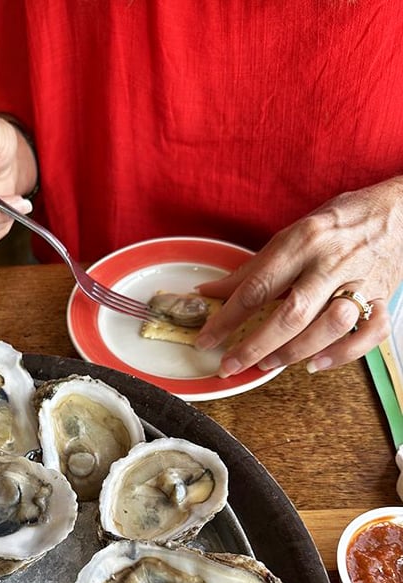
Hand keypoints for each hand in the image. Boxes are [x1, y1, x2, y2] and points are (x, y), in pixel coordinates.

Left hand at [194, 178, 402, 374]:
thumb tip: (211, 291)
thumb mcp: (292, 233)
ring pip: (328, 326)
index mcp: (304, 241)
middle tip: (230, 365)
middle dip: (255, 345)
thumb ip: (253, 267)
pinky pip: (368, 334)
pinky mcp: (383, 298)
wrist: (398, 210)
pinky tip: (316, 363)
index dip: (227, 318)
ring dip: (295, 351)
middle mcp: (332, 262)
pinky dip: (343, 354)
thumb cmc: (340, 222)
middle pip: (291, 313)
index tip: (207, 339)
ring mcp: (361, 282)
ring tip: (268, 364)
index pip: (258, 286)